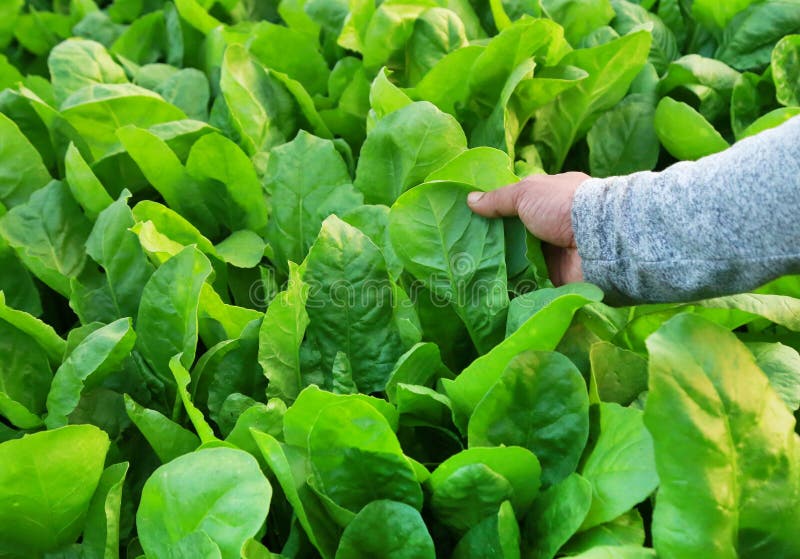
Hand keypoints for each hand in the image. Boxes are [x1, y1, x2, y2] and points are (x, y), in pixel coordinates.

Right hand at [467, 172, 589, 285]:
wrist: (596, 240)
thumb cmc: (562, 206)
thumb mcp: (526, 193)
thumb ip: (498, 199)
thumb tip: (470, 200)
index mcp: (552, 198)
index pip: (520, 203)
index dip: (498, 210)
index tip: (473, 220)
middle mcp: (555, 224)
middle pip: (518, 233)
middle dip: (497, 241)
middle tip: (466, 250)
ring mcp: (556, 251)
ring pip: (523, 259)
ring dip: (504, 265)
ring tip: (472, 271)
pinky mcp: (556, 276)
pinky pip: (531, 281)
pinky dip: (515, 285)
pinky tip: (491, 288)